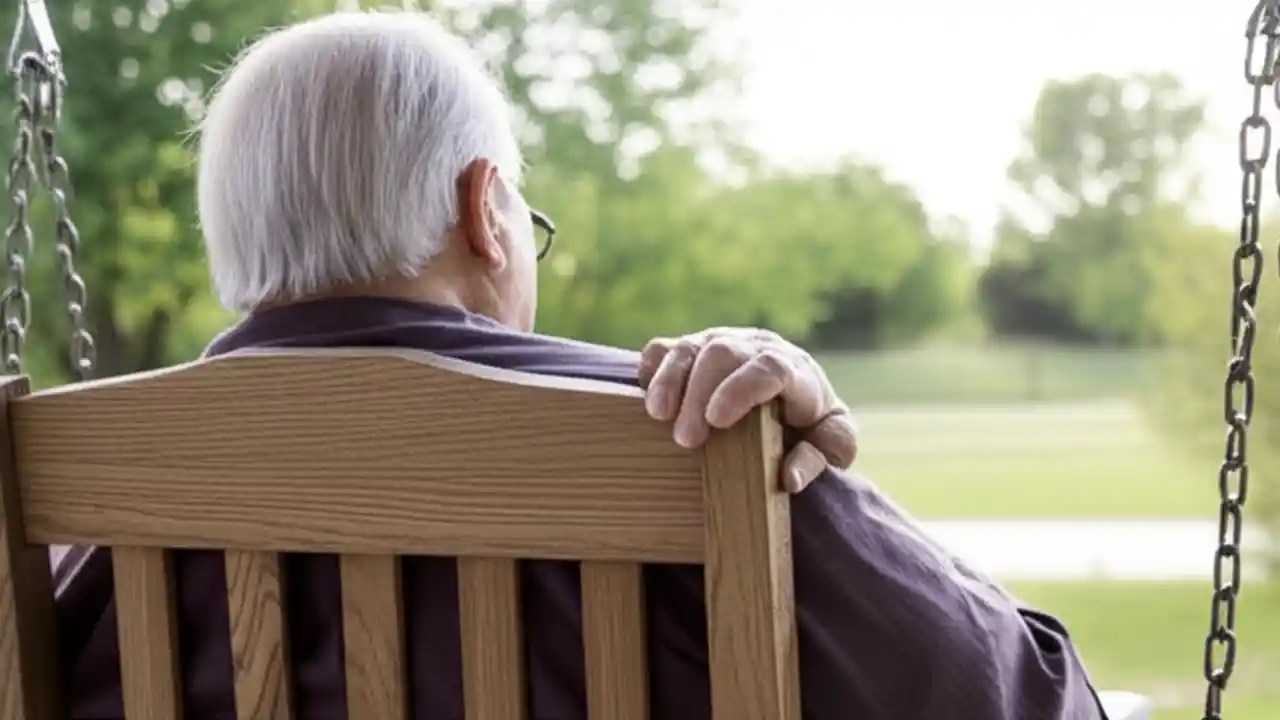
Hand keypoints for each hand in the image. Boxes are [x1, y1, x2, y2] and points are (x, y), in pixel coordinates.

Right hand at [638, 328, 856, 492]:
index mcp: (795, 370)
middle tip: (686, 440)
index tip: (718, 421)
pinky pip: (666, 347)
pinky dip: (653, 368)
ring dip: (671, 381)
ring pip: (691, 347)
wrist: (800, 400)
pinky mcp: (695, 348)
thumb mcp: (832, 447)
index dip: (741, 389)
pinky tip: (649, 399)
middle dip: (699, 394)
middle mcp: (757, 347)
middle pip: (723, 353)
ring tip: (658, 417)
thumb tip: (789, 478)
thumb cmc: (814, 429)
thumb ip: (818, 460)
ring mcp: (723, 342)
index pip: (769, 366)